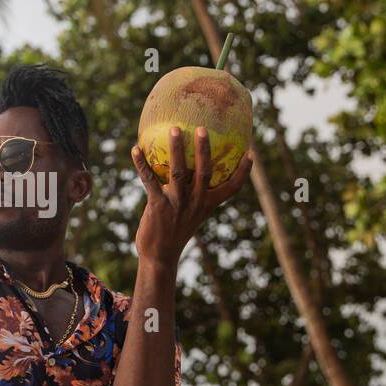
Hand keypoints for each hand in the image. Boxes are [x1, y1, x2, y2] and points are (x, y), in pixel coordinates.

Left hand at [130, 127, 252, 269]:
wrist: (160, 257)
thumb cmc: (175, 231)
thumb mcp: (190, 213)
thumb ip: (192, 194)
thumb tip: (187, 168)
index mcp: (207, 204)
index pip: (231, 187)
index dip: (243, 171)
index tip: (250, 152)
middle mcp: (196, 202)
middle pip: (205, 172)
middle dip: (205, 149)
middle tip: (202, 128)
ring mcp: (178, 204)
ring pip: (179, 172)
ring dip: (175, 149)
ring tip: (174, 129)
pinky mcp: (159, 206)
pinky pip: (150, 180)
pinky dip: (142, 164)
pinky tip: (135, 149)